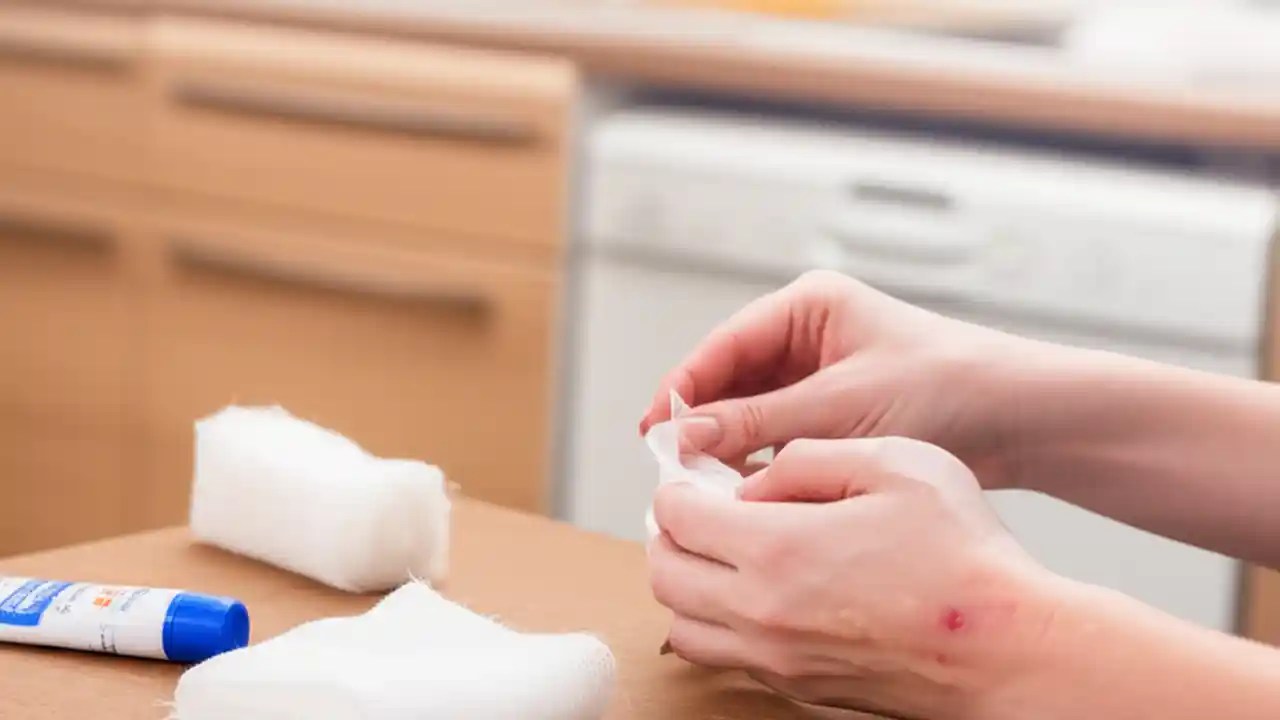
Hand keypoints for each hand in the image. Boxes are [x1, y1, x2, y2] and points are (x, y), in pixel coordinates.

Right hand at [638, 270, 1056, 488]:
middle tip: (672, 468)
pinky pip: (777, 432)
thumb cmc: (945, 389)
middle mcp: (807, 334)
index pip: (724, 345)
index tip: (652, 431)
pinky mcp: (833, 410)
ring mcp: (819, 373)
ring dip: (728, 444)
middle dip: (702, 422)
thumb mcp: (842, 406)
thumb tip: (687, 435)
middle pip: (730, 379)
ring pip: (750, 410)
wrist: (1020, 418)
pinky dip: (759, 458)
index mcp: (808, 306)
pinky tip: (744, 489)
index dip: (682, 388)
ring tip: (703, 485)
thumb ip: (760, 421)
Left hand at [647, 437, 1060, 719]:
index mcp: (776, 549)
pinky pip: (723, 656)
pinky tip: (757, 593)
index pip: (676, 515)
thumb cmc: (964, 556)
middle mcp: (760, 613)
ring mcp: (776, 658)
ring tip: (721, 553)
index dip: (677, 485)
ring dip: (686, 583)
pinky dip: (717, 623)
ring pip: (683, 624)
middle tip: (699, 510)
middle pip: (664, 573)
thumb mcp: (893, 462)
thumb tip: (752, 482)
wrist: (1009, 650)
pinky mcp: (796, 686)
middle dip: (669, 533)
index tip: (693, 475)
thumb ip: (807, 458)